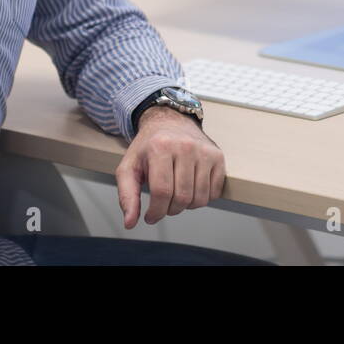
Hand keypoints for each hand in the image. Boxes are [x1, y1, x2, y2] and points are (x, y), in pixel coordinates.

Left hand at [115, 107, 224, 227]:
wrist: (171, 121)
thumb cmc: (149, 146)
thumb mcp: (129, 166)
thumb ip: (127, 195)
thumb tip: (130, 223)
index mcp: (160, 147)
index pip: (162, 192)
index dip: (156, 212)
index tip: (151, 216)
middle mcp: (185, 147)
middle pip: (182, 198)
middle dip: (170, 210)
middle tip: (164, 205)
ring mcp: (204, 151)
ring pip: (200, 198)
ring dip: (187, 206)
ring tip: (176, 196)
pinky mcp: (217, 156)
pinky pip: (214, 192)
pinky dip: (202, 198)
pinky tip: (191, 188)